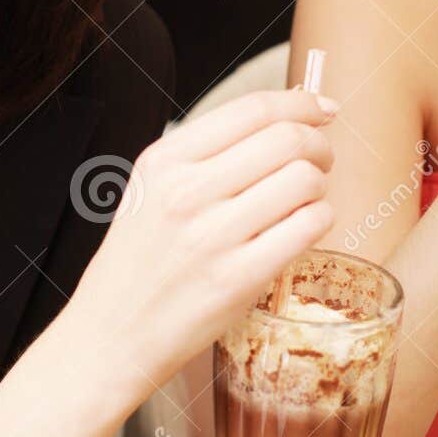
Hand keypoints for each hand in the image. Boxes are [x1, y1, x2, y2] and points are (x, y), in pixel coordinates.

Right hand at [67, 88, 337, 383]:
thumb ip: (209, 151)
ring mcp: (212, 236)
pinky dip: (320, 219)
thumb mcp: (153, 188)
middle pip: (287, 139)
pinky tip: (304, 226)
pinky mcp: (238, 279)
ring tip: (307, 198)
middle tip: (322, 160)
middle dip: (320, 144)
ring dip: (320, 184)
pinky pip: (308, 226)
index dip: (301, 103)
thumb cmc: (140, 259)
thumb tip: (287, 113)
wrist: (112, 333)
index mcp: (165, 160)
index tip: (324, 109)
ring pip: (304, 180)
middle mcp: (186, 191)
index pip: (252, 109)